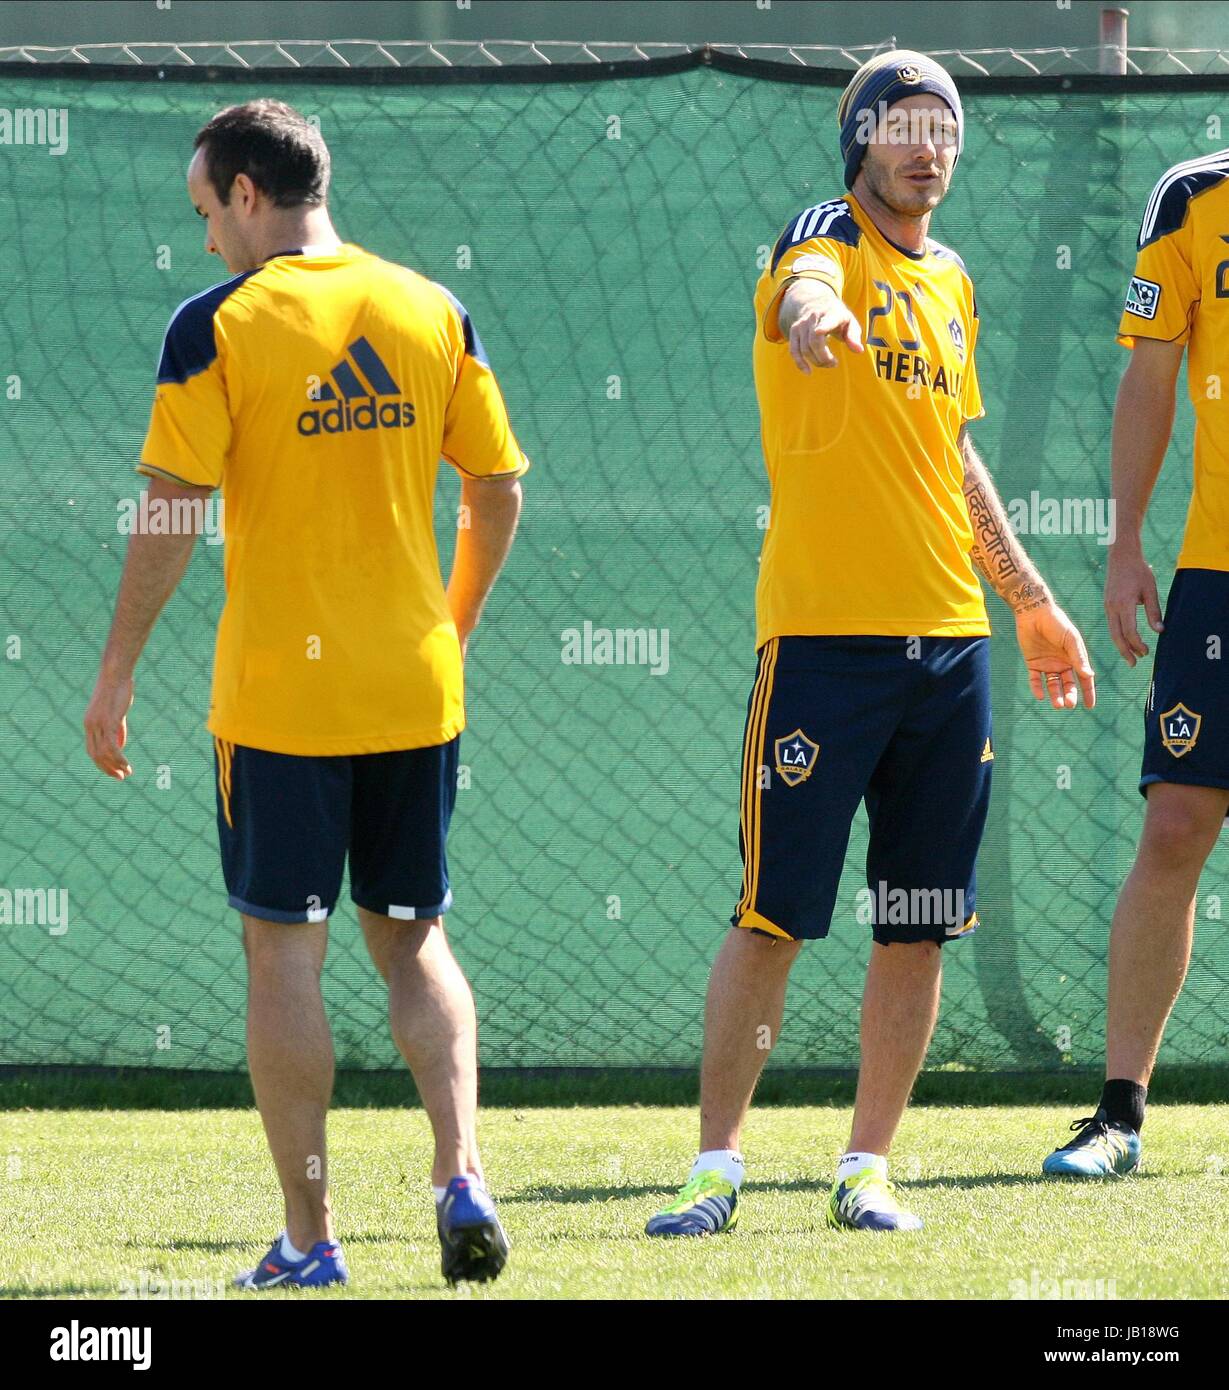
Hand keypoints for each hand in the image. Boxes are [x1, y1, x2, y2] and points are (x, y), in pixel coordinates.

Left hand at [84, 673, 134, 779]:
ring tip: (127, 773)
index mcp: (90, 724)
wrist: (115, 675)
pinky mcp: (108, 722)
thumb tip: (119, 746)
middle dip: (108, 769)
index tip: (115, 772)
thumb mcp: (116, 713)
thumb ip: (117, 730)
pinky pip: (112, 746)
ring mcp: (98, 725)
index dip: (102, 764)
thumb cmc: (118, 690)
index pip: (92, 750)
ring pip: (103, 754)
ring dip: (115, 766)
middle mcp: (90, 726)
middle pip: (95, 755)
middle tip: (121, 778)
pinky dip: (119, 758)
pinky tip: (127, 764)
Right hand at [787, 293, 863, 372]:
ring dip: (817, 361)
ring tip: (828, 363)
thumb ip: (854, 336)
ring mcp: (802, 323)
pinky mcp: (794, 331)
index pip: (827, 321)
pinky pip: (794, 350)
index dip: (823, 326)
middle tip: (834, 363)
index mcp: (831, 313)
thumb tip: (859, 350)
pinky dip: (800, 363)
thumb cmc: (838, 318)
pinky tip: (808, 372)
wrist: (817, 304)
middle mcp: (814, 316)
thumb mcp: (850, 323)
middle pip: (815, 342)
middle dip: (824, 357)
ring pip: (805, 349)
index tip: (818, 332)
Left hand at [1016, 601, 1095, 708]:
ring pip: (1053, 685)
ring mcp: (1047, 664)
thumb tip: (1089, 675)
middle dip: (1070, 696)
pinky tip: (1040, 696)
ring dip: (1055, 695)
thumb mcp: (1071, 640)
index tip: (1090, 706)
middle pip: (1068, 684)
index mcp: (1075, 658)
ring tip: (1057, 705)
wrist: (1034, 613)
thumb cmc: (1057, 623)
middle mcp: (1062, 663)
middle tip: (1069, 704)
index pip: (1084, 678)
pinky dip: (1037, 688)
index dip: (1088, 692)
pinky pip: (1035, 680)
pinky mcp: (1033, 663)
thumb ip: (1078, 657)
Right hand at [1104, 545, 1162, 666]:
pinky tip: (1124, 640)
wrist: (1121, 556)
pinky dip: (1117, 635)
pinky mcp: (1106, 605)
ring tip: (1130, 656)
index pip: (1129, 631)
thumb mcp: (1150, 590)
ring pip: (1112, 632)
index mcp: (1124, 604)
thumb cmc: (1139, 571)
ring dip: (1121, 645)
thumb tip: (1159, 631)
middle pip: (1117, 636)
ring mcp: (1107, 606)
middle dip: (1125, 651)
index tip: (1147, 651)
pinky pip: (1111, 624)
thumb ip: (1154, 612)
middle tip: (1134, 663)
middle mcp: (1112, 607)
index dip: (1138, 644)